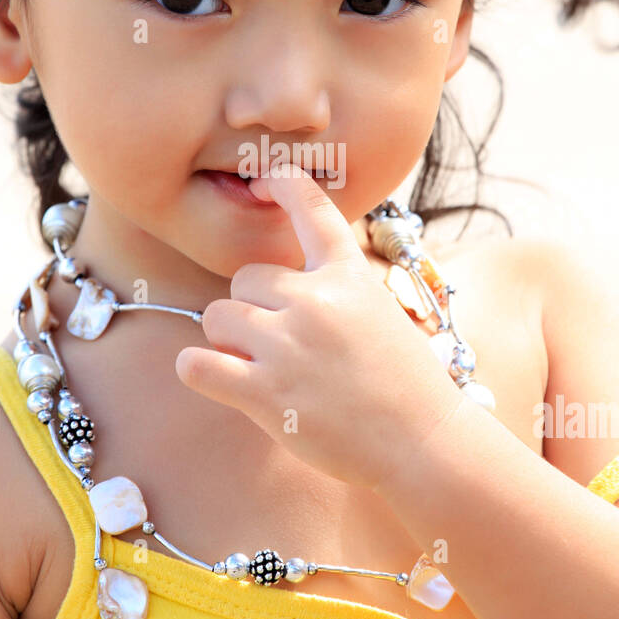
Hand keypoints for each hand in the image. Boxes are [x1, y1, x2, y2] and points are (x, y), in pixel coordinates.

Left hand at [174, 163, 466, 490]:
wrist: (421, 441)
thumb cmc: (403, 382)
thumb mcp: (379, 311)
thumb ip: (335, 288)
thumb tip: (284, 281)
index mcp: (348, 276)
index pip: (312, 208)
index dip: (283, 183)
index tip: (265, 177)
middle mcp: (315, 301)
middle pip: (243, 280)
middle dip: (252, 308)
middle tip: (280, 343)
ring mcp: (288, 346)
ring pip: (217, 317)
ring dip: (228, 339)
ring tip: (257, 365)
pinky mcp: (266, 393)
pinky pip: (197, 364)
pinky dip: (198, 369)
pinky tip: (214, 375)